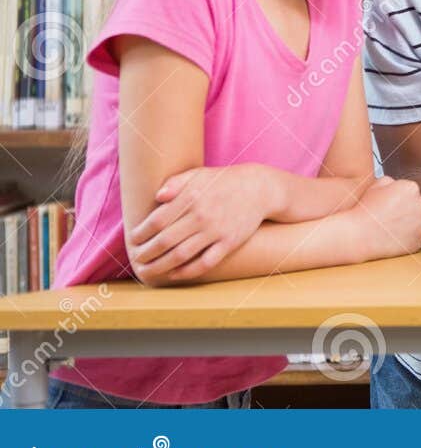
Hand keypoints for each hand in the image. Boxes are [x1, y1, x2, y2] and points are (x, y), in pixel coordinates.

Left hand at [126, 164, 278, 284]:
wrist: (260, 189)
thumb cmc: (224, 181)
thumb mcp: (200, 174)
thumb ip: (176, 183)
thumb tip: (157, 197)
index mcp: (192, 197)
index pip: (157, 220)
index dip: (140, 233)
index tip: (132, 240)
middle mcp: (202, 216)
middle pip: (165, 240)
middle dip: (145, 253)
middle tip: (135, 259)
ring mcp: (216, 231)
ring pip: (181, 255)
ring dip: (160, 266)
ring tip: (147, 271)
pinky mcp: (229, 243)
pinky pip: (205, 262)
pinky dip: (187, 271)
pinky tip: (174, 274)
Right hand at [354, 176, 420, 259]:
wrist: (358, 235)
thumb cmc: (364, 209)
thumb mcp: (375, 185)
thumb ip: (391, 181)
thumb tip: (396, 184)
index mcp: (411, 188)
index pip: (409, 192)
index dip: (396, 199)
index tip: (385, 205)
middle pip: (416, 207)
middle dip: (405, 211)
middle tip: (387, 218)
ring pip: (417, 223)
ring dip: (407, 225)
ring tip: (388, 229)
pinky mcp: (419, 241)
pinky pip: (415, 239)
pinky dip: (406, 239)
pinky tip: (391, 239)